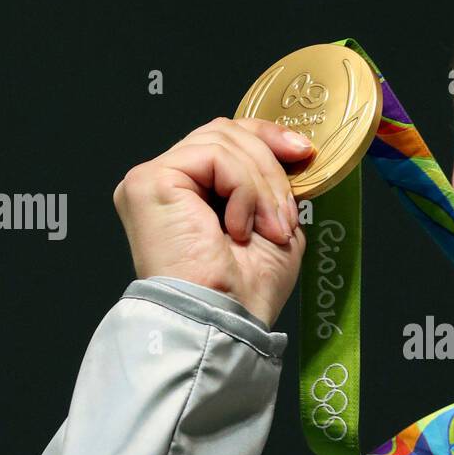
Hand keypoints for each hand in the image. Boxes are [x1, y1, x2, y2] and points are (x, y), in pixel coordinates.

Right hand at [112, 117, 313, 325]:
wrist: (225, 321)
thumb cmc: (245, 292)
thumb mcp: (274, 226)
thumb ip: (272, 186)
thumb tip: (294, 150)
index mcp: (190, 194)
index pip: (225, 140)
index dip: (266, 137)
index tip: (303, 152)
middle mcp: (166, 182)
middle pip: (226, 133)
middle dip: (270, 168)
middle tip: (285, 217)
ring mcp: (153, 179)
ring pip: (223, 142)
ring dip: (261, 186)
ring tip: (268, 230)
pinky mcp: (150, 181)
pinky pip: (214, 157)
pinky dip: (242, 190)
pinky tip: (239, 229)